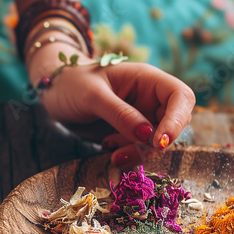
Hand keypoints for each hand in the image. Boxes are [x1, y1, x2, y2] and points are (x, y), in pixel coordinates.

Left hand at [33, 51, 195, 165]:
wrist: (54, 92)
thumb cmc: (72, 83)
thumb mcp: (93, 95)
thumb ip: (120, 114)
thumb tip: (149, 136)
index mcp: (147, 79)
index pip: (180, 96)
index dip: (176, 120)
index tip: (159, 142)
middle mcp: (150, 99)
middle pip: (173, 124)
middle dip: (154, 144)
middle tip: (126, 153)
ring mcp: (142, 117)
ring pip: (156, 143)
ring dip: (139, 153)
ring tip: (113, 153)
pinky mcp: (130, 134)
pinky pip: (140, 149)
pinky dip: (129, 154)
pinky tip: (108, 146)